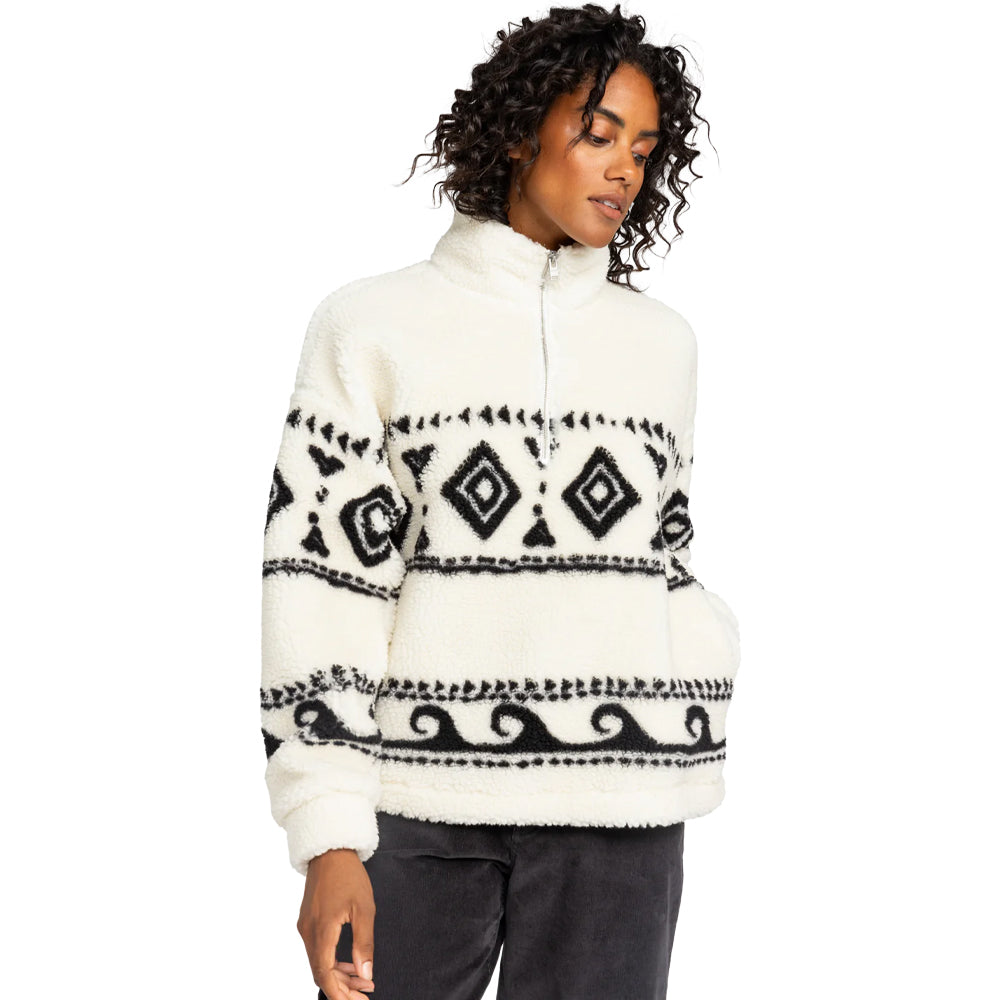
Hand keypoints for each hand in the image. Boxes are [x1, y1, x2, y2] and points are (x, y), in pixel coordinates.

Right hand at [298, 848, 376, 999]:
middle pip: (321, 972)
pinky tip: (350, 963)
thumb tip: (366, 973)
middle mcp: (308, 932)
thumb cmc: (349, 875)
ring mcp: (305, 927)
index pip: (325, 974)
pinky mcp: (307, 921)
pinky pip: (317, 950)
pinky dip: (332, 961)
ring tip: (363, 980)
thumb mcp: (364, 908)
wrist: (330, 850)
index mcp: (321, 930)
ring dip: (339, 975)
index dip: (340, 993)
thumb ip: (364, 943)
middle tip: (365, 994)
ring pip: (319, 963)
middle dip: (343, 988)